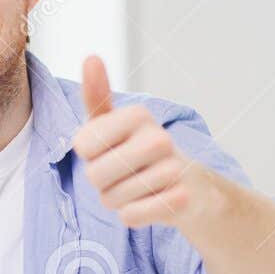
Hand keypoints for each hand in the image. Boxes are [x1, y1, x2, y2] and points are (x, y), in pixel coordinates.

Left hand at [72, 55, 209, 228]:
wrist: (192, 186)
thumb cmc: (141, 151)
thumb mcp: (116, 123)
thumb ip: (98, 95)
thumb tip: (91, 56)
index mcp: (138, 115)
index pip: (82, 144)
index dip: (90, 155)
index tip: (109, 149)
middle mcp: (158, 138)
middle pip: (94, 175)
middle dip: (102, 182)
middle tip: (125, 173)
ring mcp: (173, 170)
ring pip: (111, 199)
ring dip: (118, 200)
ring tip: (140, 187)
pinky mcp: (182, 201)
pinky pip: (130, 217)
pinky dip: (133, 216)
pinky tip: (151, 203)